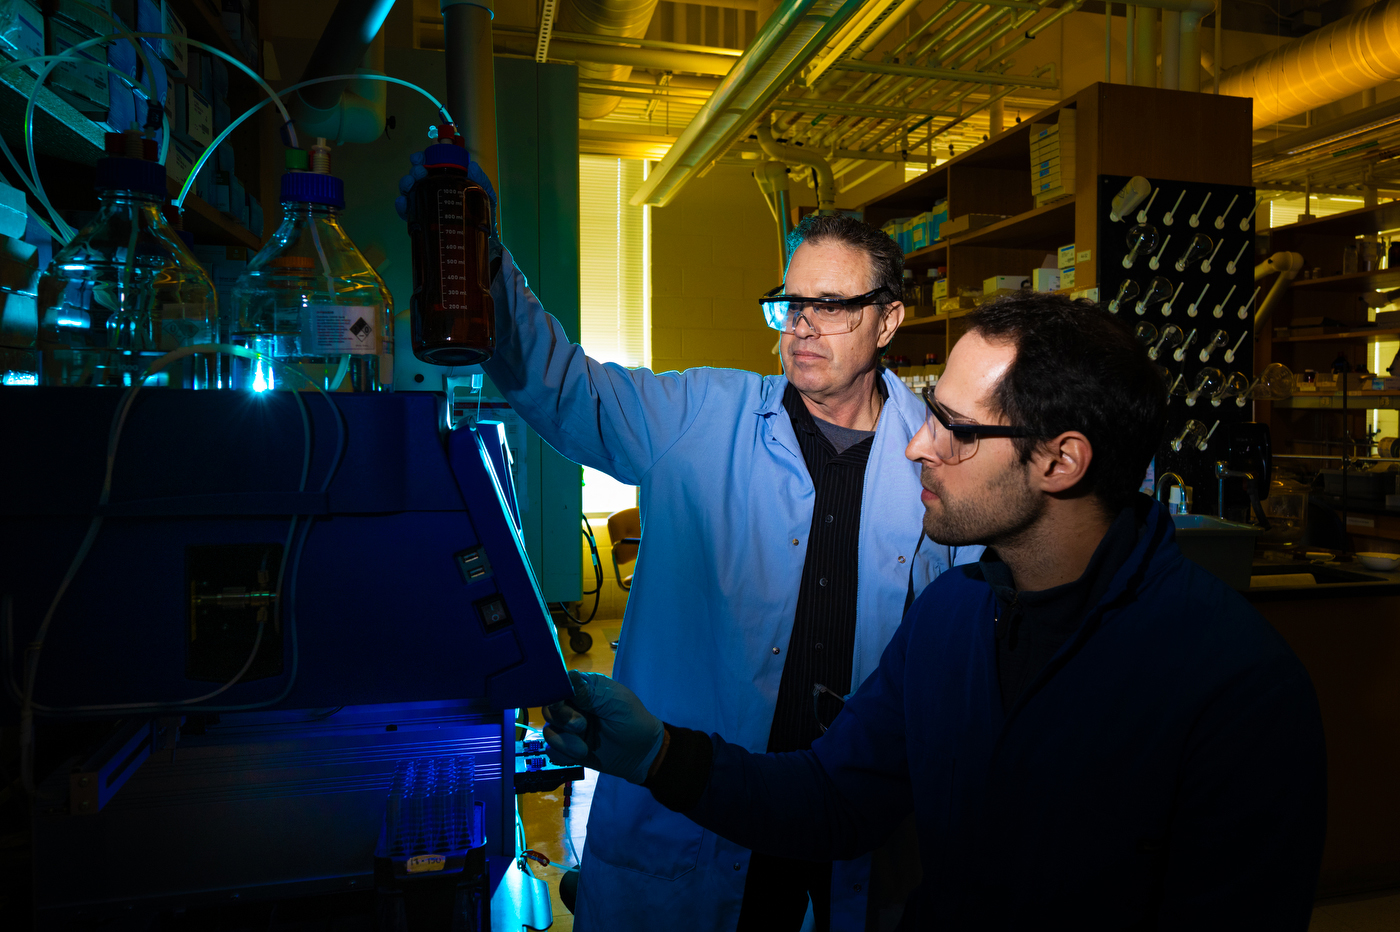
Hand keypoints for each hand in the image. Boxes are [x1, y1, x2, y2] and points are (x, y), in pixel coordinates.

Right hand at [394, 149, 497, 221]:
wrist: (484, 238)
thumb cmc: (483, 213)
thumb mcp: (485, 194)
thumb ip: (480, 180)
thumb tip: (472, 166)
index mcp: (447, 180)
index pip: (432, 164)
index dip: (425, 157)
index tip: (423, 156)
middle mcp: (434, 189)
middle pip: (418, 175)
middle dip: (415, 169)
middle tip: (420, 170)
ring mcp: (426, 204)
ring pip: (409, 189)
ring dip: (407, 183)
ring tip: (411, 183)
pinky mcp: (422, 220)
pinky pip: (407, 211)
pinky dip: (402, 205)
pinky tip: (403, 202)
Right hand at [542, 670, 664, 784]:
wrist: (642, 754)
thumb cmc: (633, 721)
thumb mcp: (615, 702)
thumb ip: (589, 692)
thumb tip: (569, 675)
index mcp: (584, 689)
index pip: (559, 684)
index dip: (555, 693)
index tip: (561, 702)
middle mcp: (573, 707)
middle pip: (549, 709)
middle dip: (563, 719)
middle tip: (582, 726)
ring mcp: (570, 729)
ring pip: (549, 731)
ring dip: (565, 742)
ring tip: (584, 748)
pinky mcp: (569, 748)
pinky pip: (553, 751)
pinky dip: (564, 755)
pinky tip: (581, 755)